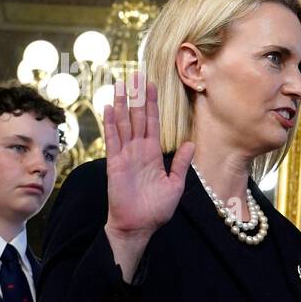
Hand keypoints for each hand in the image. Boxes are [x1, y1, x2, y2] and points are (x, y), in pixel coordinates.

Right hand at [102, 73, 194, 241]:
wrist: (138, 226)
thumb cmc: (156, 209)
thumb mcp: (175, 184)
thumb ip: (181, 163)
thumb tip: (191, 143)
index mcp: (153, 154)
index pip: (153, 123)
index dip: (152, 104)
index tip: (151, 85)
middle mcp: (138, 151)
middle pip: (137, 118)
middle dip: (137, 97)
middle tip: (135, 75)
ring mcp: (126, 156)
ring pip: (123, 124)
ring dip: (122, 104)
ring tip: (120, 84)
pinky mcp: (115, 163)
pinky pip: (113, 140)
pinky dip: (111, 123)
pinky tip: (109, 107)